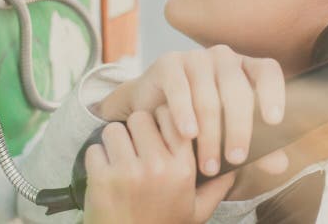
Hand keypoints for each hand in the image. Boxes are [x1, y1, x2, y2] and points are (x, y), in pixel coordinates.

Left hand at [83, 108, 234, 223]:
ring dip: (116, 141)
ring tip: (121, 155)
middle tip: (137, 143)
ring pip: (115, 130)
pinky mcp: (102, 179)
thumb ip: (216, 186)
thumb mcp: (197, 211)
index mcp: (182, 168)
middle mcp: (157, 166)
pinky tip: (106, 171)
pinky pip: (94, 149)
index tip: (159, 128)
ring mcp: (127, 172)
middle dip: (137, 128)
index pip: (172, 117)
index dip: (163, 117)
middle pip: (141, 118)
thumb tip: (233, 166)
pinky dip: (97, 158)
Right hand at [96, 45, 287, 177]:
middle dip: (238, 129)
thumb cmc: (202, 125)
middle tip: (236, 160)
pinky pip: (180, 88)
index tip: (274, 121)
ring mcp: (196, 58)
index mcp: (246, 69)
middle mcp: (224, 58)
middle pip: (238, 90)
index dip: (273, 92)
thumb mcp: (232, 138)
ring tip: (209, 165)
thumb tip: (281, 166)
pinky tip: (188, 134)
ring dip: (210, 134)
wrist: (153, 114)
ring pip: (209, 95)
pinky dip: (184, 113)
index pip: (268, 71)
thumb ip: (258, 151)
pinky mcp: (169, 64)